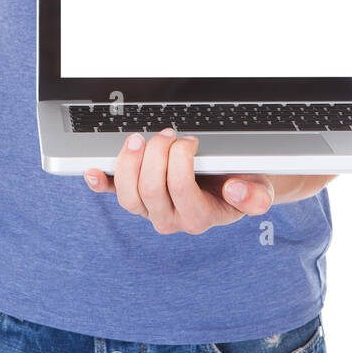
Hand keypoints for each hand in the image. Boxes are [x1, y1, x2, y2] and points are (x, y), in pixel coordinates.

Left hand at [84, 128, 335, 234]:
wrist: (232, 188)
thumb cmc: (243, 184)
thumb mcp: (259, 189)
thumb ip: (255, 195)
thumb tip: (236, 190)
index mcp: (200, 217)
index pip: (180, 190)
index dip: (180, 161)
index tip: (190, 141)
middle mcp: (171, 218)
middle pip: (150, 190)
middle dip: (156, 155)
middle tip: (168, 134)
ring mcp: (151, 210)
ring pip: (128, 195)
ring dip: (129, 163)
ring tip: (140, 140)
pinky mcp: (138, 199)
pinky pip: (113, 195)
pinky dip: (100, 183)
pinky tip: (91, 172)